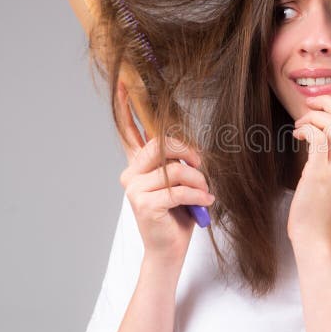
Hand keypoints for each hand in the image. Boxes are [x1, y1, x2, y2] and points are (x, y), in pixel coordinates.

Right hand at [115, 82, 214, 262]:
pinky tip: (204, 203)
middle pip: (161, 144)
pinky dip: (198, 195)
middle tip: (202, 167)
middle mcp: (131, 173)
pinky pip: (179, 189)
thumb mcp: (182, 182)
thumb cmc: (178, 214)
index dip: (127, 107)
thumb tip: (190, 148)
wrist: (169, 249)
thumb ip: (179, 161)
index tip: (125, 82)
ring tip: (205, 193)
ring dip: (198, 180)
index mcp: (138, 164)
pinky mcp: (144, 204)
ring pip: (174, 168)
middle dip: (188, 153)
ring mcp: (134, 188)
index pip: (129, 131)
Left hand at [288, 95, 330, 246]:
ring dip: (312, 117)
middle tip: (309, 104)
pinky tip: (297, 136)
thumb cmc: (320, 209)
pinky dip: (305, 129)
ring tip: (299, 126)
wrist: (316, 237)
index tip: (322, 108)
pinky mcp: (321, 173)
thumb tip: (320, 132)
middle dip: (328, 101)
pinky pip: (318, 137)